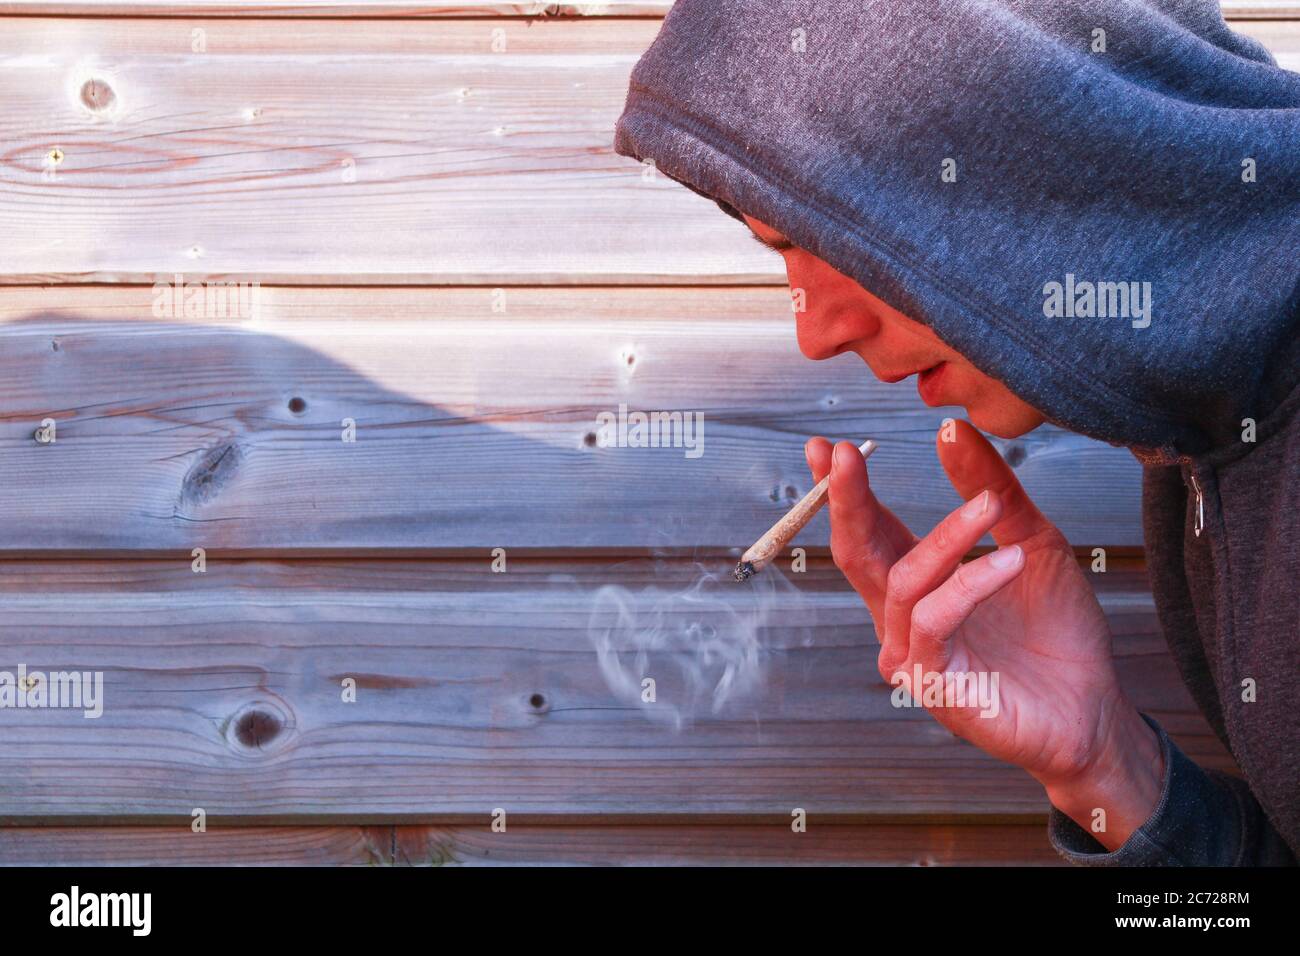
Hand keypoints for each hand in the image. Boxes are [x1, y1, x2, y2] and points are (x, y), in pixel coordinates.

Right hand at [807, 419, 1163, 847]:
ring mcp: (912, 654)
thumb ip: (989, 489)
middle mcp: (902, 620)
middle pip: (855, 554)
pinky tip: (1009, 563)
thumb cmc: (1058, 632)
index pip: (868, 531)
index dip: (845, 489)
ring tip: (990, 506)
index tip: (829, 446)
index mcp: (917, 585)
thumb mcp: (1030, 541)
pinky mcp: (933, 685)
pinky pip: (936, 621)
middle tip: (848, 455)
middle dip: (846, 501)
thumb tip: (950, 430)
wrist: (1094, 707)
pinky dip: (970, 584)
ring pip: (905, 582)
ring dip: (946, 537)